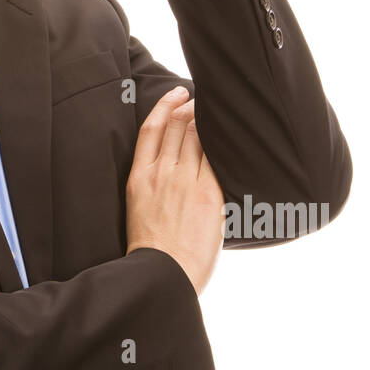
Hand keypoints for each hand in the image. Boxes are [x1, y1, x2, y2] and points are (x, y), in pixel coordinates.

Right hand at [125, 86, 225, 297]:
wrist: (161, 275)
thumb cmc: (151, 250)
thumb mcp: (139, 209)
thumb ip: (154, 185)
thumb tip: (177, 169)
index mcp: (139, 177)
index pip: (151, 129)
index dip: (165, 105)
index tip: (176, 95)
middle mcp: (160, 173)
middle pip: (177, 126)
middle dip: (191, 107)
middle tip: (202, 99)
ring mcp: (184, 181)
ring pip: (198, 137)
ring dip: (208, 120)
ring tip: (217, 112)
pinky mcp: (207, 193)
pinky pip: (216, 158)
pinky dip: (222, 142)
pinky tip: (230, 135)